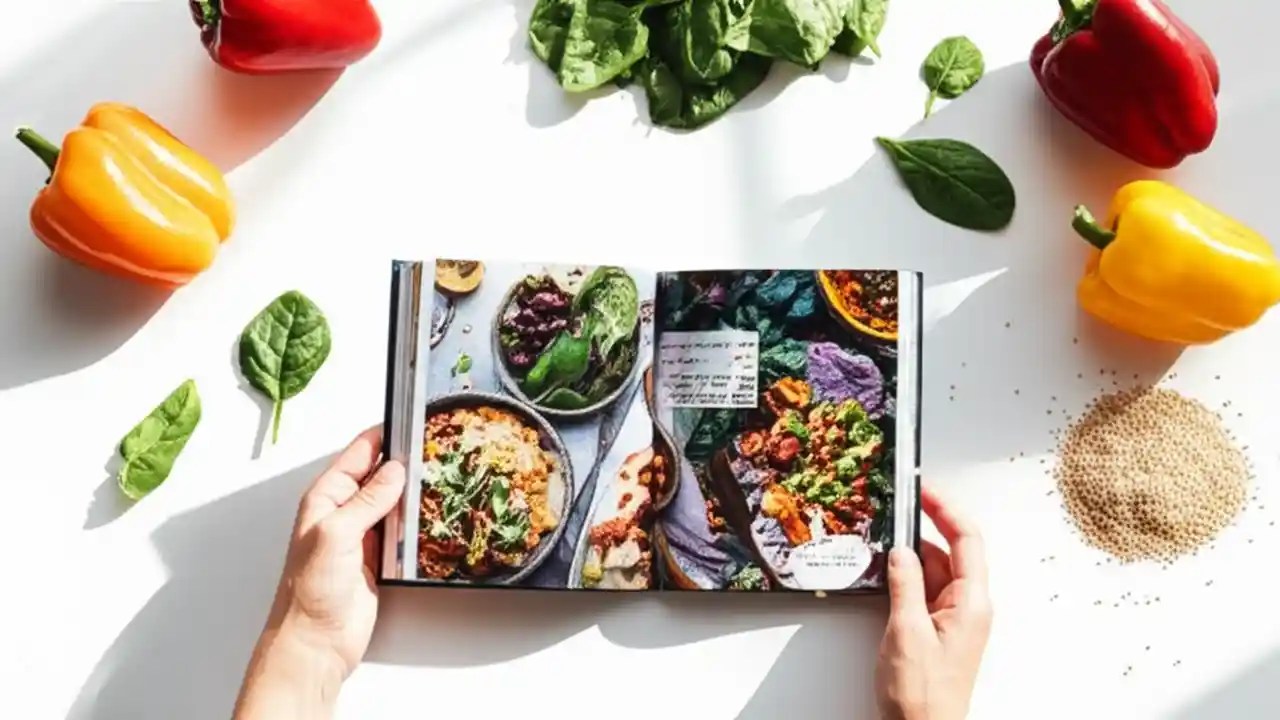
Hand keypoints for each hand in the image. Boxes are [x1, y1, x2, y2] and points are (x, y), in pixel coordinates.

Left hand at [234, 427, 405, 718]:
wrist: (315, 644)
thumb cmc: (308, 594)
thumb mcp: (336, 533)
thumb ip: (367, 500)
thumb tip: (393, 471)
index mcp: (324, 498)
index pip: (358, 453)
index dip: (384, 436)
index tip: (409, 422)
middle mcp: (342, 513)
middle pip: (380, 475)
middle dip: (405, 463)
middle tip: (432, 450)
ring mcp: (361, 536)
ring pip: (394, 502)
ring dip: (412, 495)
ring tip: (438, 480)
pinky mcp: (378, 560)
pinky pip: (401, 531)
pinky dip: (416, 524)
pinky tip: (431, 517)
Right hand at [875, 486, 992, 719]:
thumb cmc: (922, 695)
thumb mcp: (907, 630)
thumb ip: (905, 583)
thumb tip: (901, 550)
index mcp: (972, 603)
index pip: (967, 540)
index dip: (946, 510)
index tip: (923, 490)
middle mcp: (968, 607)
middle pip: (950, 551)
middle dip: (923, 527)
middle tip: (895, 506)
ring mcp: (952, 619)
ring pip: (934, 570)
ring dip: (910, 554)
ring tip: (881, 537)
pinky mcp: (935, 631)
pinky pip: (923, 591)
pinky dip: (905, 576)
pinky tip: (885, 571)